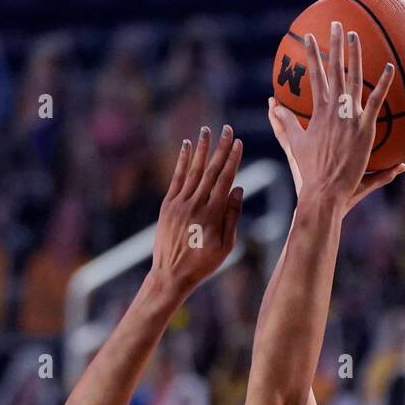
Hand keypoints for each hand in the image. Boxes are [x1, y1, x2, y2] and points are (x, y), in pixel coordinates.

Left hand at [149, 125, 242, 302]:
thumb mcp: (226, 247)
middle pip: (211, 171)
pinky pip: (177, 178)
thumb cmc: (203, 264)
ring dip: (201, 149)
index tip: (238, 143)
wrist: (171, 275)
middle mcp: (195, 205)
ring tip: (207, 130)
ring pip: (193, 171)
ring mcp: (179, 204)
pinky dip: (182, 161)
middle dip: (220, 148)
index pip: (225, 180)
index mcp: (212, 216)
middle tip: (226, 128)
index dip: (232, 160)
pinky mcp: (167, 206)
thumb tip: (238, 189)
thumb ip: (232, 217)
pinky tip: (187, 145)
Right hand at [269, 22, 396, 212]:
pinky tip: (389, 69)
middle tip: (336, 25)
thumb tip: (272, 106)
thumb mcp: (295, 145)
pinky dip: (383, 85)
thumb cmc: (310, 172)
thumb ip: (285, 123)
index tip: (309, 37)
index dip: (311, 56)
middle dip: (334, 45)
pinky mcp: (364, 130)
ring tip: (356, 37)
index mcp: (318, 112)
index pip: (314, 77)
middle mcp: (333, 110)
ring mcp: (349, 119)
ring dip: (356, 56)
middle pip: (335, 70)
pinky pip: (375, 103)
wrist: (324, 191)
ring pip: (355, 80)